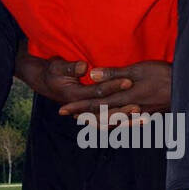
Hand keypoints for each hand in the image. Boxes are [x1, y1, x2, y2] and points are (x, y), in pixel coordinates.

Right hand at [15, 49, 134, 114]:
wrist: (45, 82)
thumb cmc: (52, 73)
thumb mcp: (57, 67)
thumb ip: (71, 67)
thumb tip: (84, 66)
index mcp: (74, 95)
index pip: (97, 92)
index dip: (112, 85)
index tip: (128, 80)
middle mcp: (81, 108)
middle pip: (105, 111)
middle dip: (123, 109)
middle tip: (139, 106)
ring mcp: (87, 112)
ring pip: (110, 121)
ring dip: (126, 121)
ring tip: (143, 120)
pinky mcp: (94, 113)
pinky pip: (111, 122)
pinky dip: (124, 123)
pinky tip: (140, 122)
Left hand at [57, 60, 172, 116]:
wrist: (187, 87)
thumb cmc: (163, 75)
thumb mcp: (138, 69)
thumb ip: (114, 73)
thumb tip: (92, 75)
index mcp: (123, 97)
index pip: (95, 103)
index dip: (78, 106)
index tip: (63, 108)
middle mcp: (128, 109)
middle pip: (100, 114)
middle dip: (82, 114)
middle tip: (66, 115)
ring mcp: (137, 114)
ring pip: (112, 120)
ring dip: (96, 120)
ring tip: (84, 120)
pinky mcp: (146, 114)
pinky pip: (126, 122)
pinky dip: (116, 123)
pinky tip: (113, 123)